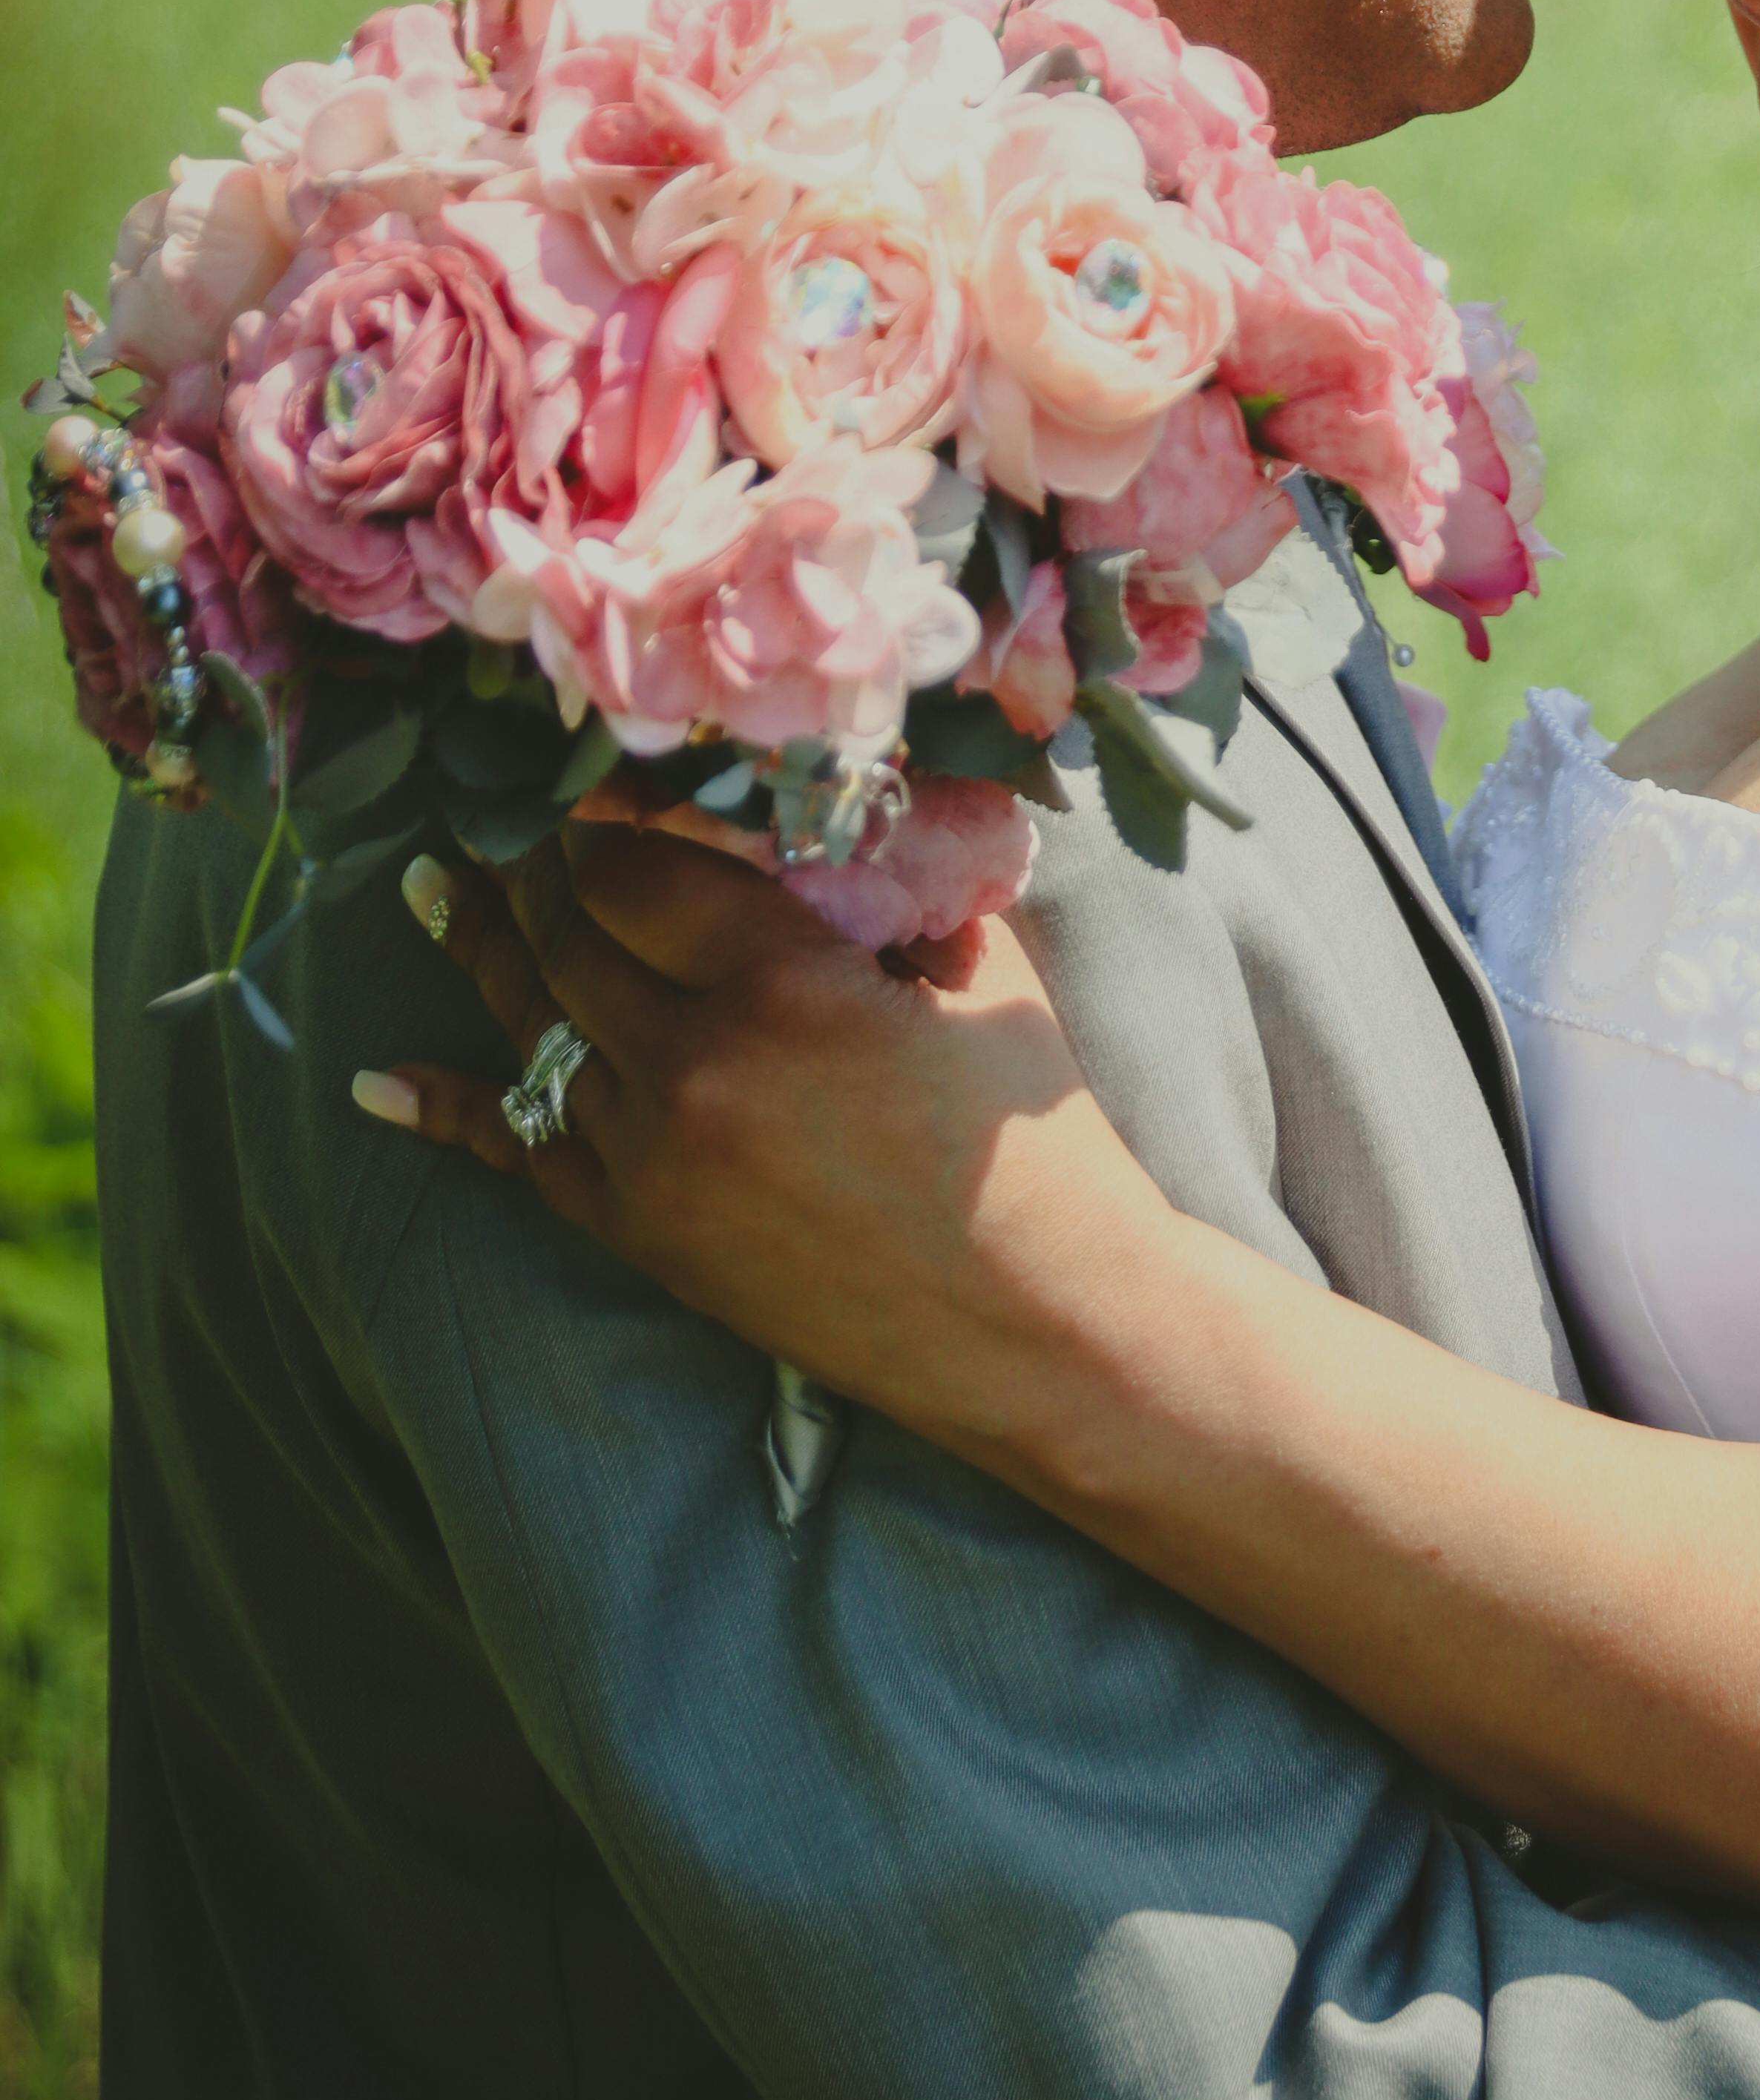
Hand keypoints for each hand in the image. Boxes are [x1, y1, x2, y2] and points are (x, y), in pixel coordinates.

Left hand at [358, 824, 1172, 1460]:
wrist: (1040, 1327)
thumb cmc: (1036, 1143)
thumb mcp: (977, 976)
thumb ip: (889, 892)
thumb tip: (824, 817)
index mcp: (782, 984)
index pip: (633, 864)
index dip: (601, 813)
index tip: (591, 772)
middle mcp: (692, 1066)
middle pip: (567, 933)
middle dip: (537, 867)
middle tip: (513, 812)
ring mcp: (649, 1159)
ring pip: (534, 1025)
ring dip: (483, 949)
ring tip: (434, 886)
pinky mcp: (639, 1234)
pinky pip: (517, 1152)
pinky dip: (446, 1110)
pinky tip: (379, 1078)